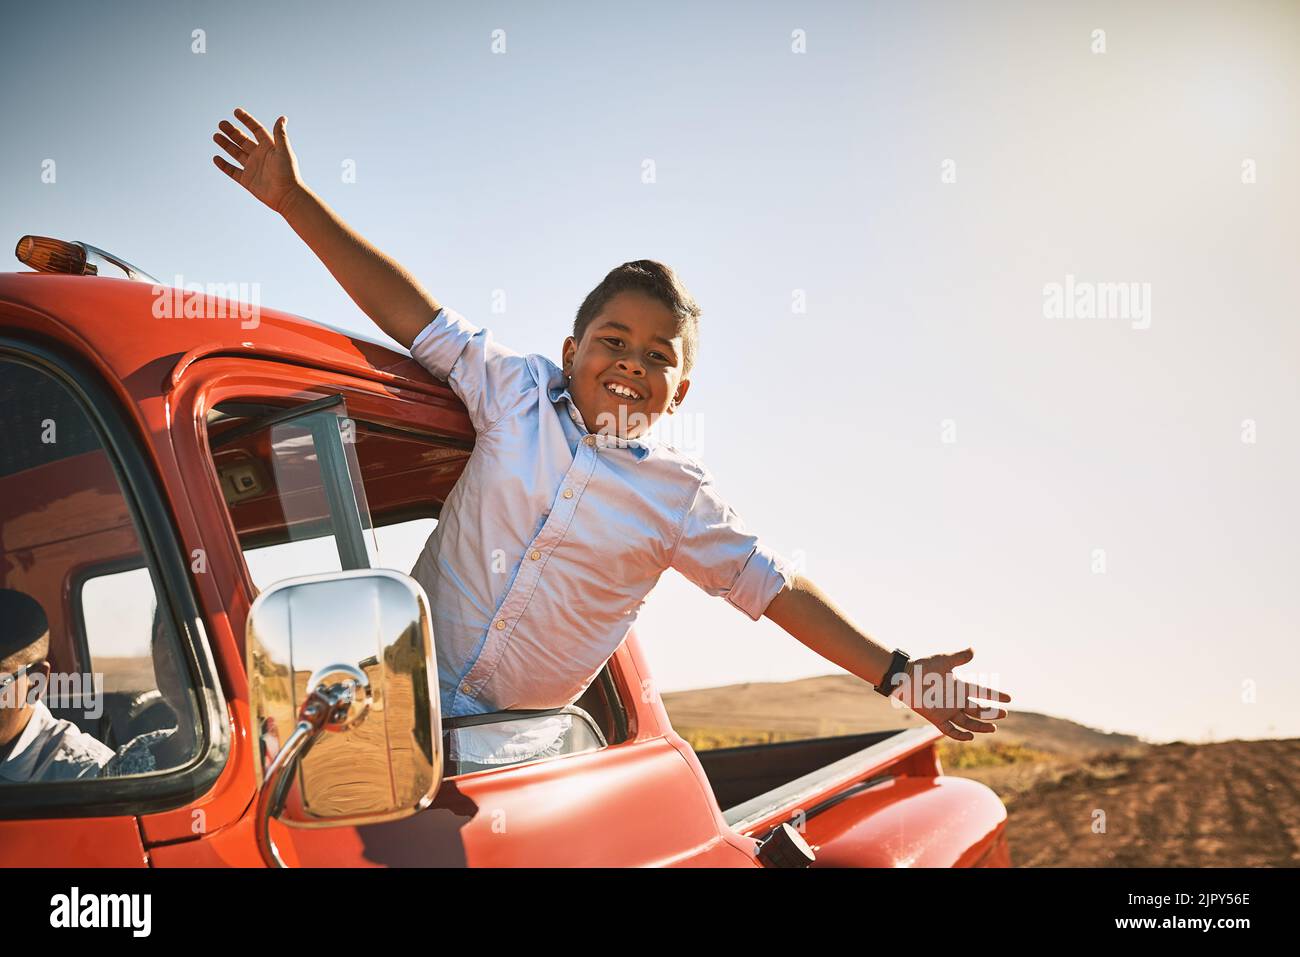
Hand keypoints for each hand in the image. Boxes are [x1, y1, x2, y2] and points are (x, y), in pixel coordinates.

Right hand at [211, 107, 302, 215]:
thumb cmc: (289, 173)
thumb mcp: (284, 151)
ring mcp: (253, 168)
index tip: (236, 111)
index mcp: (269, 147)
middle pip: (243, 140)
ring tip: (215, 136)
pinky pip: (233, 171)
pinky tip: (216, 158)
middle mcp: (260, 156)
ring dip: (226, 144)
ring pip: (236, 153)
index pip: (256, 130)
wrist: (287, 197)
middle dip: (232, 132)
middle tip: (221, 124)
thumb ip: (281, 135)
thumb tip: (282, 117)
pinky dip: (224, 165)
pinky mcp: (247, 180)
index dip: (247, 120)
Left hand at [887, 648, 1009, 741]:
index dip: (995, 695)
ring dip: (981, 725)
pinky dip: (961, 735)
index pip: (982, 692)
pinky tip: (971, 736)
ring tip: (993, 728)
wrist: (905, 678)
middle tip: (1003, 714)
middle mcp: (956, 700)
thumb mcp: (943, 661)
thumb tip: (973, 650)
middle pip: (978, 709)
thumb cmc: (923, 667)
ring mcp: (947, 711)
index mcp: (960, 687)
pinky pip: (951, 730)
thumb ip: (959, 657)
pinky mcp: (937, 719)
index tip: (1009, 698)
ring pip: (969, 721)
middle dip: (991, 712)